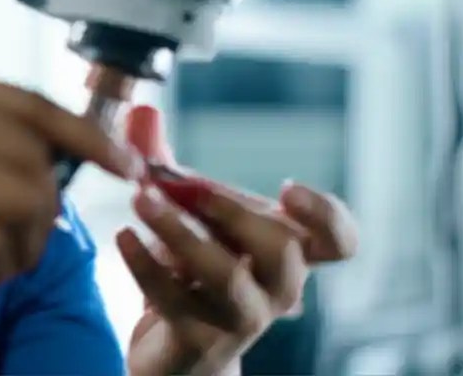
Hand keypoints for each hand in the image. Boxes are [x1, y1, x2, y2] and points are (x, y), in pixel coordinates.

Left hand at [117, 107, 357, 375]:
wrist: (172, 352)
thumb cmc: (190, 270)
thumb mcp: (183, 215)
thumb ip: (163, 161)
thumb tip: (141, 109)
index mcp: (286, 252)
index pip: (339, 241)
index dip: (326, 216)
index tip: (287, 187)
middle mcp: (275, 289)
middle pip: (283, 249)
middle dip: (231, 209)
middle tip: (178, 182)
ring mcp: (241, 320)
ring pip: (227, 278)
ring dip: (181, 232)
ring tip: (140, 200)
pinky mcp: (199, 343)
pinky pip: (176, 302)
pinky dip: (146, 265)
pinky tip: (123, 236)